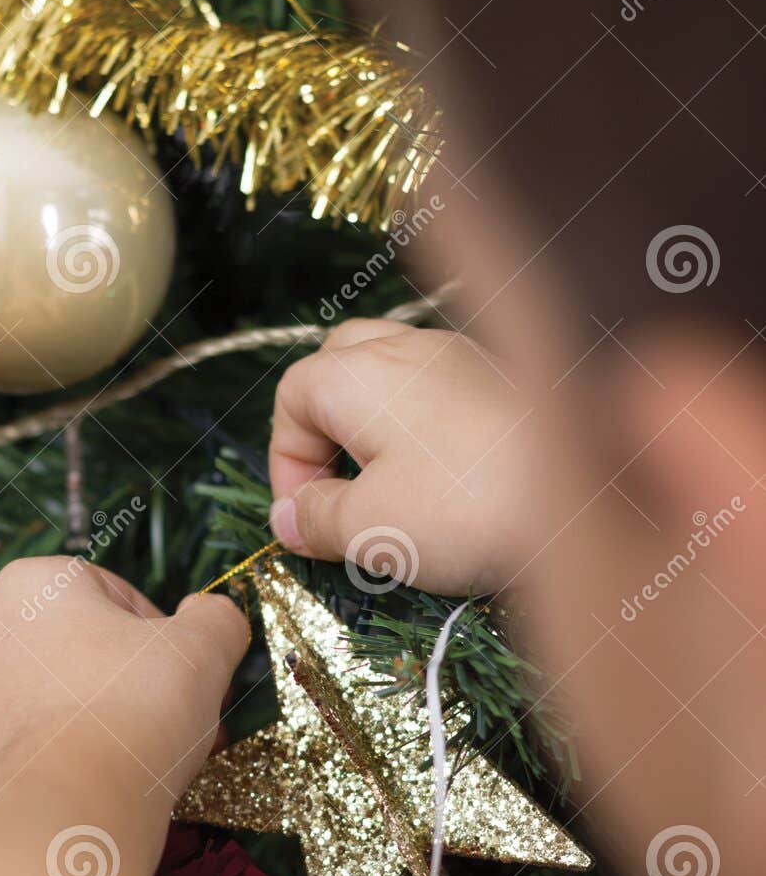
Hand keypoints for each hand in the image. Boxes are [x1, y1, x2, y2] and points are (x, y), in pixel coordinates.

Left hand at [0, 558, 248, 864]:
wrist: (52, 827)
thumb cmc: (129, 719)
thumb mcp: (203, 653)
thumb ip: (215, 620)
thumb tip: (211, 615)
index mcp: (31, 586)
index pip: (111, 595)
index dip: (160, 641)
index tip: (184, 684)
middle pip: (64, 652)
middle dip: (114, 686)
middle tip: (160, 729)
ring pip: (31, 709)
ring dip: (75, 728)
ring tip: (123, 772)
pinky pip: (6, 766)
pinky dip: (40, 777)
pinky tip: (78, 801)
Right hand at [268, 322, 530, 593]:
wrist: (589, 491)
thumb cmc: (463, 504)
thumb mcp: (369, 528)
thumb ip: (317, 520)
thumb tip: (288, 519)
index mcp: (358, 372)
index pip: (292, 397)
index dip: (286, 463)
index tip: (306, 520)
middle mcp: (410, 348)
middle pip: (341, 363)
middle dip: (327, 423)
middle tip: (340, 485)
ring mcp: (466, 359)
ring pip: (398, 372)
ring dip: (380, 424)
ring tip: (392, 485)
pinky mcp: (512, 383)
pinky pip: (447, 392)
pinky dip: (430, 428)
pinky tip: (451, 479)